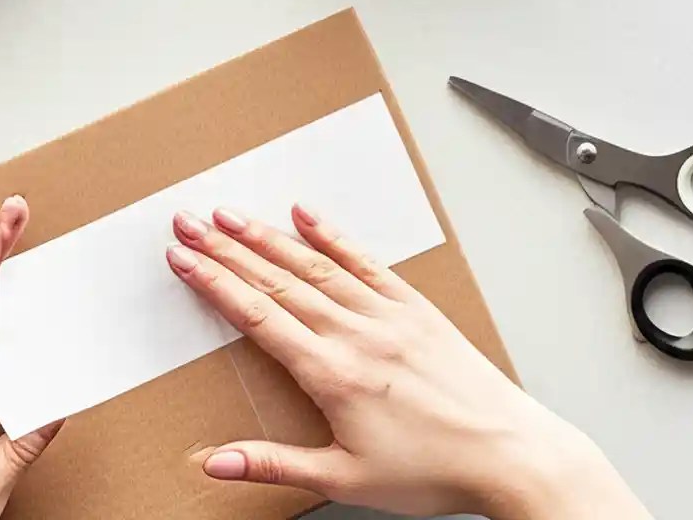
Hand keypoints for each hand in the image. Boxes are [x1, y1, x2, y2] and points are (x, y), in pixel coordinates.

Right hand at [166, 205, 651, 518]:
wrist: (509, 454)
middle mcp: (358, 334)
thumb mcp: (344, 478)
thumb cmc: (433, 471)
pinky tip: (309, 215)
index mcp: (333, 374)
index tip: (183, 259)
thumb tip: (217, 462)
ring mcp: (389, 315)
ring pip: (316, 265)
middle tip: (189, 222)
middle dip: (227, 248)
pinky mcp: (416, 309)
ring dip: (269, 236)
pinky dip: (335, 236)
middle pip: (278, 280)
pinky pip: (367, 263)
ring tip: (232, 214)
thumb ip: (274, 463)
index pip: (258, 316)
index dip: (214, 283)